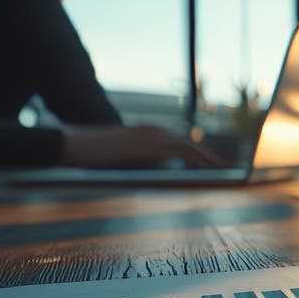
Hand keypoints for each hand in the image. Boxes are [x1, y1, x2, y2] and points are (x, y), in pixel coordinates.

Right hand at [61, 126, 227, 168]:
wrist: (74, 143)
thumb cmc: (91, 151)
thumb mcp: (118, 153)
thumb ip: (133, 154)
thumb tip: (140, 160)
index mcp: (146, 132)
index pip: (178, 141)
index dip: (196, 151)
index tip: (210, 161)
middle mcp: (151, 132)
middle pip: (187, 142)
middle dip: (206, 153)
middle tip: (224, 164)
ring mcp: (148, 137)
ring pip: (186, 144)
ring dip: (205, 155)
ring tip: (222, 165)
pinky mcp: (146, 146)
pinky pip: (176, 149)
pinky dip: (193, 155)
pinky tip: (204, 164)